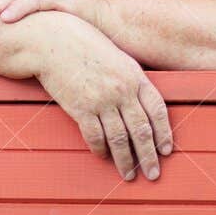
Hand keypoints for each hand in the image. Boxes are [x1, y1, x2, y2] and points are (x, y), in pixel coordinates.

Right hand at [22, 11, 171, 181]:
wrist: (50, 39)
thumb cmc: (81, 42)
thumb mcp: (114, 55)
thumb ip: (128, 78)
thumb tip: (139, 102)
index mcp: (134, 75)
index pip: (158, 110)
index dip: (164, 133)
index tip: (166, 151)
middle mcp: (121, 90)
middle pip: (142, 131)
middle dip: (149, 157)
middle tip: (153, 175)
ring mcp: (101, 100)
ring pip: (120, 139)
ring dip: (126, 161)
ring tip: (129, 175)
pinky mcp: (80, 108)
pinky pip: (95, 136)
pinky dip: (100, 149)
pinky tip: (102, 156)